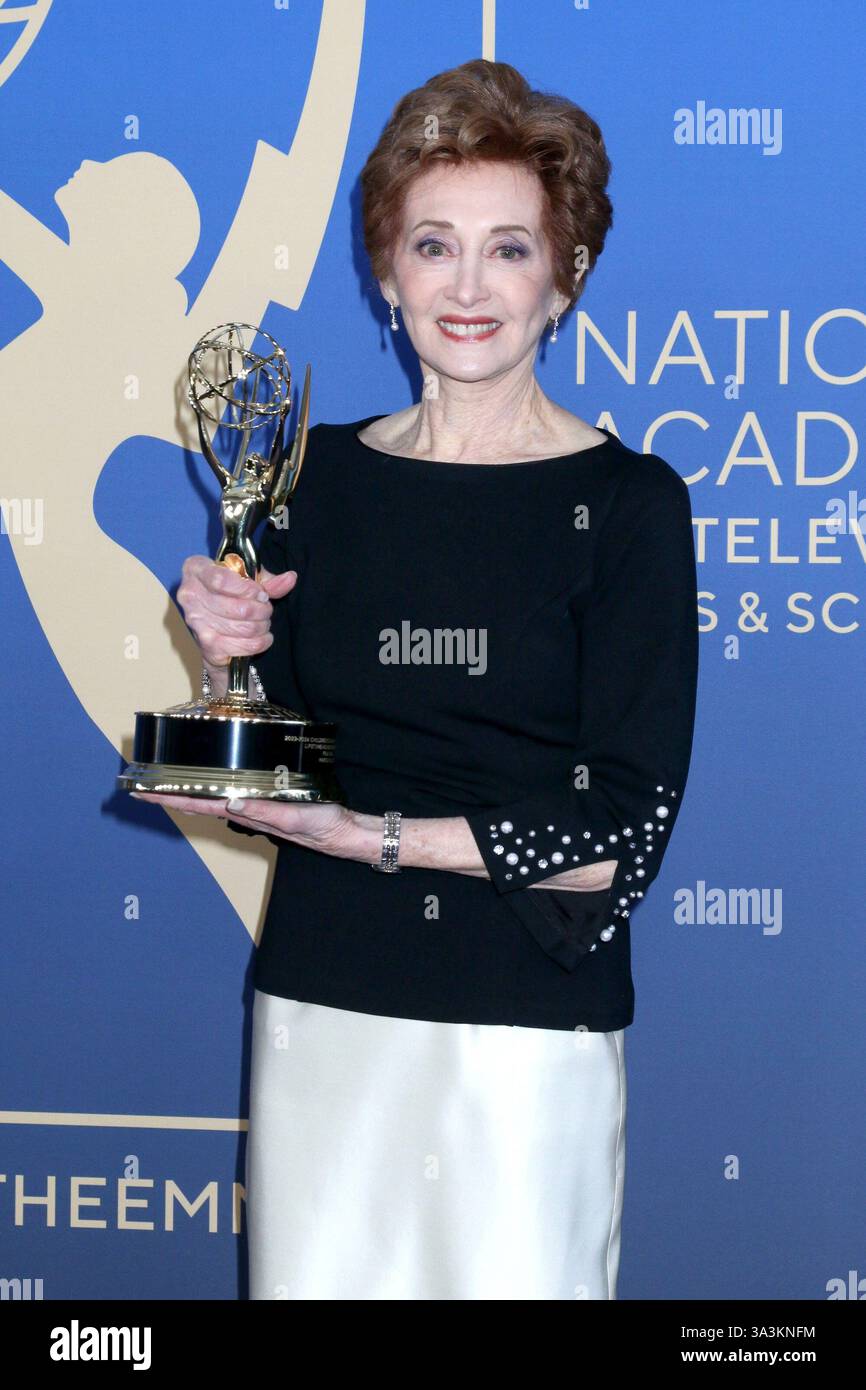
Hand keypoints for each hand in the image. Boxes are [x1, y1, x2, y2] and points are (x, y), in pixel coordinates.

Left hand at [130, 791, 358, 855]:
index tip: (143, 792)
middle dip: (169, 792)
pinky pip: (230, 792)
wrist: (346, 832)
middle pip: (197, 800)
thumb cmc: (322, 825)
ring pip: (211, 796)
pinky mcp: (266, 800)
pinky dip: (213, 785)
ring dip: (186, 789)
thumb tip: (231, 801)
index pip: (198, 803)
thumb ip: (263, 810)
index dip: (169, 797)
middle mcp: (244, 810)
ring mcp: (253, 806)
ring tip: (165, 779)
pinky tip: (210, 779)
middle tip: (141, 783)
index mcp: (245, 813)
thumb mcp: (293, 816)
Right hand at [176, 555, 296, 667]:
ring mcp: (196, 622)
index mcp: (196, 569)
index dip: (248, 589)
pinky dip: (260, 642)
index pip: (221, 580)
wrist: (216, 630)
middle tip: (266, 610)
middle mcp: (189, 595)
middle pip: (237, 607)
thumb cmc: (231, 596)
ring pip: (243, 627)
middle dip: (261, 610)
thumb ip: (268, 580)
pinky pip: (244, 645)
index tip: (261, 593)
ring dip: (262, 626)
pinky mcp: (207, 645)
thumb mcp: (249, 581)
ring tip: (264, 623)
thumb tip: (290, 578)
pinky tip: (261, 637)